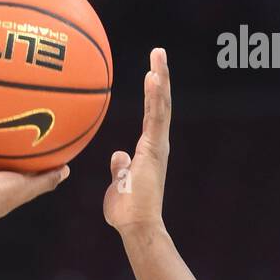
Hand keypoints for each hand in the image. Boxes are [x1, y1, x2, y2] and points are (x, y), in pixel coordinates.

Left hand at [103, 47, 170, 236]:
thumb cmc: (127, 212)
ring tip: (158, 55)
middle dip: (160, 77)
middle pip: (160, 104)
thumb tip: (118, 155)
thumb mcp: (118, 184)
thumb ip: (120, 168)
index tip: (151, 72)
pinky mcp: (155, 150)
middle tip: (158, 52)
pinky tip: (153, 76)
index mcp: (148, 150)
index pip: (152, 115)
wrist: (137, 226)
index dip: (152, 93)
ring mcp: (157, 146)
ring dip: (160, 79)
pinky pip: (155, 117)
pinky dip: (155, 96)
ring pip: (161, 106)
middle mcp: (156, 144)